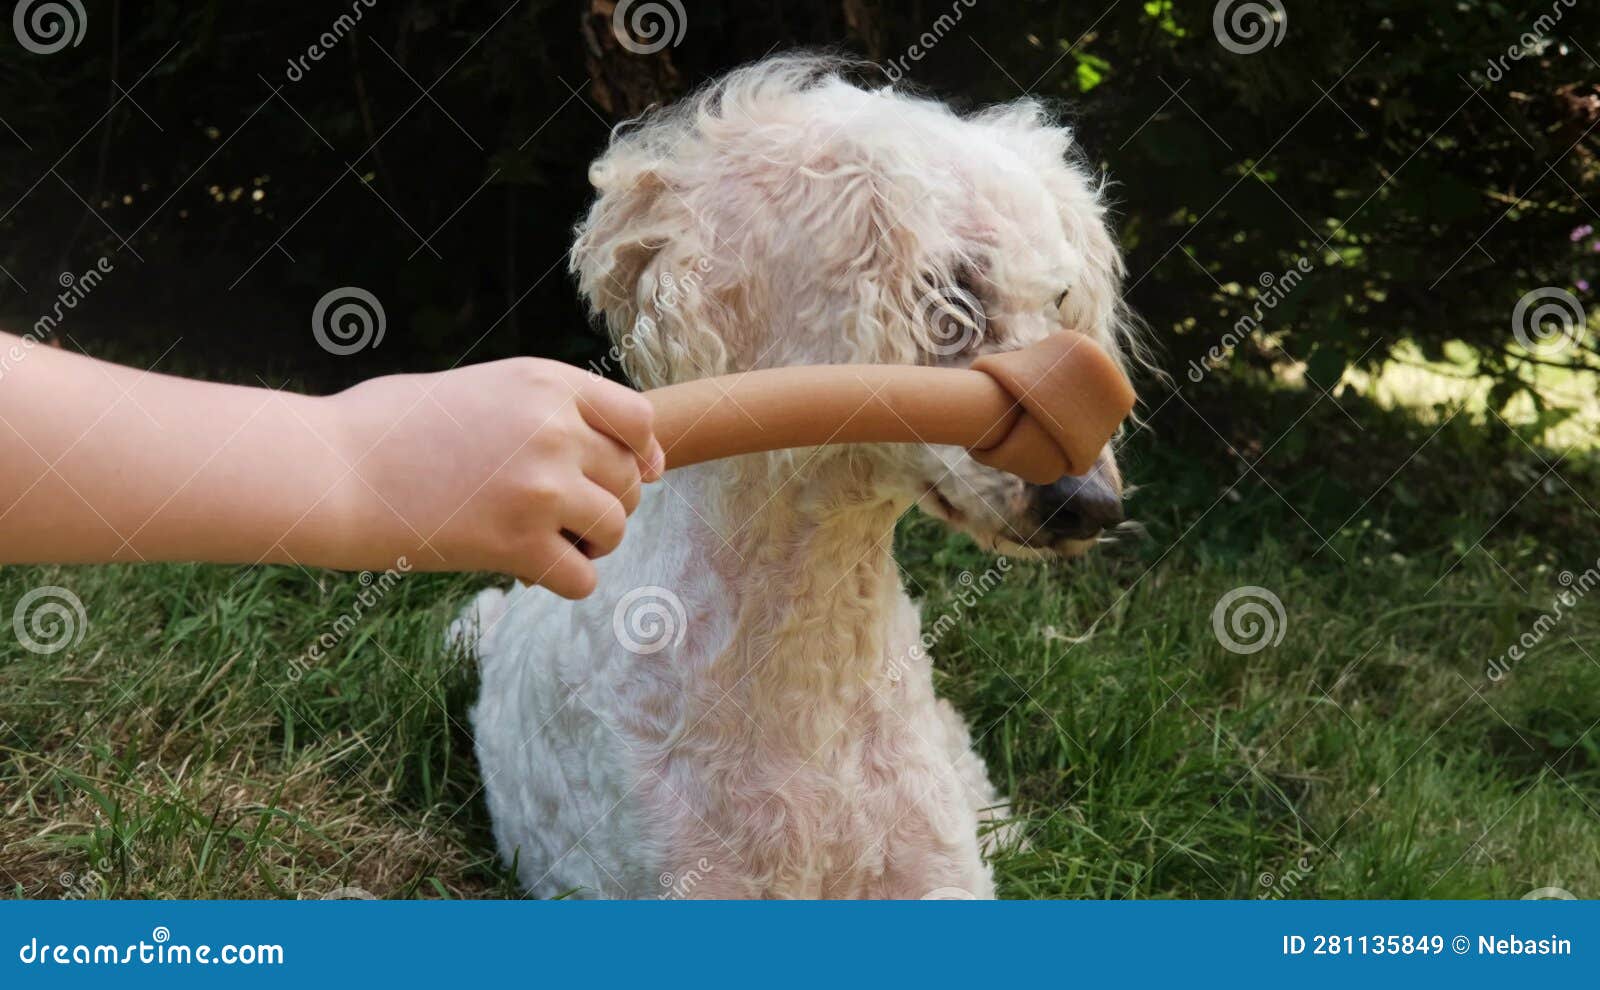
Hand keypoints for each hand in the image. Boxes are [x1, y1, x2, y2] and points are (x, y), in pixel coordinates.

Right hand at [329, 358, 662, 597]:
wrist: (333, 470)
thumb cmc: (392, 427)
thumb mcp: (483, 388)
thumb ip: (549, 410)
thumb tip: (634, 449)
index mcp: (548, 383)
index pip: (640, 420)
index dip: (642, 453)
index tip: (634, 474)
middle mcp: (556, 431)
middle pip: (630, 481)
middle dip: (607, 503)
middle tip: (564, 515)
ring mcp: (542, 489)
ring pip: (615, 530)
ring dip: (589, 544)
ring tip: (548, 540)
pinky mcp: (519, 545)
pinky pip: (583, 579)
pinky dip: (564, 581)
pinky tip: (531, 570)